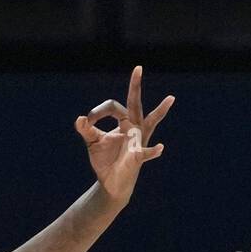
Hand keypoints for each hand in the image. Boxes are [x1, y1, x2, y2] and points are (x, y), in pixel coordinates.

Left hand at [75, 65, 173, 204]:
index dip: (97, 112)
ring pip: (150, 123)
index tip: (87, 122)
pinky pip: (145, 153)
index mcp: (124, 122)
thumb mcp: (93, 143)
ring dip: (160, 111)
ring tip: (170, 98)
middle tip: (138, 68)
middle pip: (135, 104)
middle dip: (135, 87)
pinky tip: (160, 148)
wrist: (110, 183)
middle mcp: (134, 128)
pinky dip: (152, 151)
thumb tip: (80, 119)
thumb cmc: (105, 161)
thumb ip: (86, 130)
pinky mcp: (136, 157)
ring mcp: (137, 141)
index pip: (112, 107)